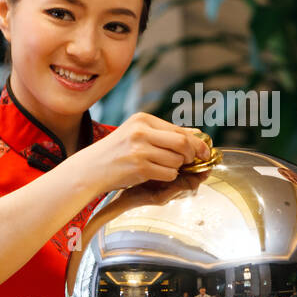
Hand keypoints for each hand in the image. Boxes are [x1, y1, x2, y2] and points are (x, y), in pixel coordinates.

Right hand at [69, 113, 209, 193]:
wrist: (91, 168)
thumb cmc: (116, 152)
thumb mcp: (138, 134)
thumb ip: (166, 133)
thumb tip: (198, 134)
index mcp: (142, 119)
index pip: (180, 130)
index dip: (197, 143)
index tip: (205, 151)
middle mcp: (141, 131)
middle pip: (183, 143)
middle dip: (192, 155)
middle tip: (190, 161)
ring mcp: (140, 149)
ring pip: (176, 160)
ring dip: (176, 167)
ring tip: (162, 167)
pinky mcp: (139, 167)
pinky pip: (168, 173)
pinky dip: (167, 176)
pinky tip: (155, 174)